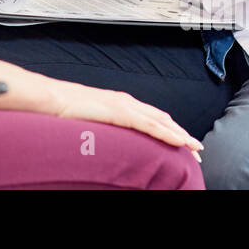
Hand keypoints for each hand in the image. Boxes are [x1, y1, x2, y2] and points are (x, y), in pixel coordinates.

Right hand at [44, 75, 201, 154]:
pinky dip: (166, 133)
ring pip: (160, 122)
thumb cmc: (65, 110)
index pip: (152, 117)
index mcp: (121, 103)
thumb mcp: (90, 120)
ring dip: (180, 135)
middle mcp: (127, 101)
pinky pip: (148, 125)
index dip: (171, 129)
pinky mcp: (120, 111)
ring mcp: (124, 105)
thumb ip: (104, 126)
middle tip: (197, 150)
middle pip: (162, 119)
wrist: (52, 98)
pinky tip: (178, 141)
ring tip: (194, 148)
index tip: (184, 143)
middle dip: (181, 134)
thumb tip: (109, 140)